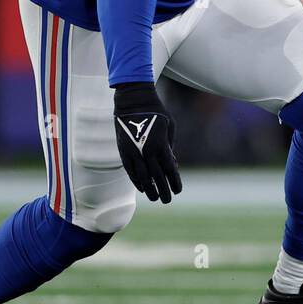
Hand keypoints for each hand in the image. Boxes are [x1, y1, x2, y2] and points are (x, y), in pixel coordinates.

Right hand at [113, 82, 181, 202]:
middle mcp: (147, 151)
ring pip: (142, 177)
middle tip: (167, 200)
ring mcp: (134, 152)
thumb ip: (170, 147)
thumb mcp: (170, 128)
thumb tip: (171, 165)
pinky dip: (136, 180)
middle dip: (163, 190)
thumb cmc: (157, 113)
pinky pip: (130, 170)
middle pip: (156, 177)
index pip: (169, 170)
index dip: (174, 182)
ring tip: (155, 198)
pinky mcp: (124, 151)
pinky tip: (142, 188)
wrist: (133, 103)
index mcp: (161, 145)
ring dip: (149, 189)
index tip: (178, 191)